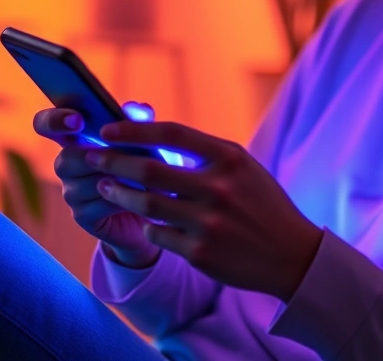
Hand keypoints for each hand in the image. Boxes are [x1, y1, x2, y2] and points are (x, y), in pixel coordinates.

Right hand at [32, 102, 161, 267]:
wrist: (156, 209)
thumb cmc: (146, 168)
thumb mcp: (146, 141)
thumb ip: (140, 121)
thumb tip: (137, 108)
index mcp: (75, 138)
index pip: (46, 124)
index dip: (54, 120)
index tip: (78, 121)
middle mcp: (67, 164)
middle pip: (65, 158)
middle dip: (97, 158)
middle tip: (124, 158)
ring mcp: (71, 191)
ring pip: (84, 182)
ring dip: (116, 178)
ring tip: (142, 178)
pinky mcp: (82, 215)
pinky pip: (98, 202)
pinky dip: (123, 197)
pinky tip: (139, 196)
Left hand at [87, 120, 323, 301]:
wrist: (292, 254)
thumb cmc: (261, 203)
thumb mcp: (242, 167)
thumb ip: (203, 151)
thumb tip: (150, 133)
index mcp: (229, 158)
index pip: (171, 133)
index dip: (133, 130)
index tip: (106, 129)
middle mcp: (218, 188)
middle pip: (149, 169)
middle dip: (112, 161)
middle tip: (91, 158)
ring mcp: (208, 222)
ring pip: (146, 204)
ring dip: (118, 194)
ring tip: (106, 187)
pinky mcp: (200, 252)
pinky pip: (157, 234)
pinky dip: (146, 225)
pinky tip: (143, 220)